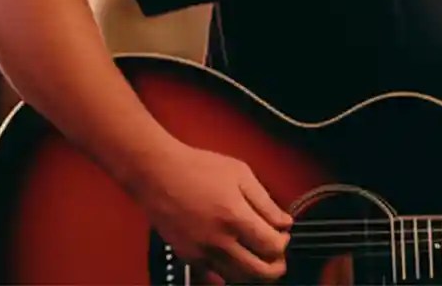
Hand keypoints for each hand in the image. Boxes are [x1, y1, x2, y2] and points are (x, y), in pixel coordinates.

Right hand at [131, 142, 292, 282]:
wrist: (157, 173)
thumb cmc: (197, 167)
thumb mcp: (240, 173)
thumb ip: (266, 202)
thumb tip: (284, 222)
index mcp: (235, 217)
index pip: (272, 246)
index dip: (284, 242)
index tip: (283, 233)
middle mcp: (218, 240)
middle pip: (259, 271)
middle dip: (276, 265)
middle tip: (279, 254)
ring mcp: (201, 252)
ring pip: (238, 278)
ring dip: (255, 271)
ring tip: (260, 256)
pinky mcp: (188, 256)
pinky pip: (215, 277)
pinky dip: (230, 273)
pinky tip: (235, 259)